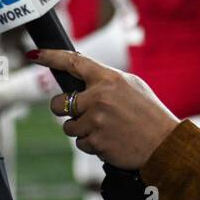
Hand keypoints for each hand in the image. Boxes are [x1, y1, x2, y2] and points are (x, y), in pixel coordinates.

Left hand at [30, 48, 180, 170]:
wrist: (165, 145)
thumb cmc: (149, 114)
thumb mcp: (132, 86)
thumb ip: (105, 81)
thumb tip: (80, 78)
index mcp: (108, 79)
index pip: (73, 62)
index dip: (50, 57)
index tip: (35, 55)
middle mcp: (99, 98)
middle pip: (59, 103)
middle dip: (62, 108)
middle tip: (76, 110)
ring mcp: (95, 121)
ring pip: (69, 126)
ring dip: (81, 128)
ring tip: (105, 128)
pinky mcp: (96, 143)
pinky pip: (81, 143)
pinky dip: (91, 143)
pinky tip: (110, 140)